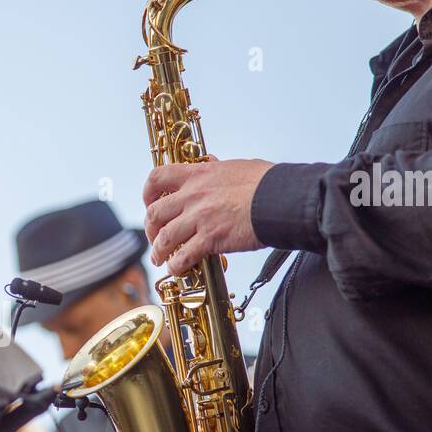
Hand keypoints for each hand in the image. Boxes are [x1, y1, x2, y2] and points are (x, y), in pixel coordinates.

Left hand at [143, 156, 272, 272]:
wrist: (284, 199)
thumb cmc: (269, 183)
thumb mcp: (239, 166)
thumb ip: (220, 168)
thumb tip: (213, 162)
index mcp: (199, 174)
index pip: (158, 177)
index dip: (148, 193)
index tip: (150, 204)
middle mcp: (194, 195)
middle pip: (155, 213)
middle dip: (150, 229)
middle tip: (155, 239)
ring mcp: (200, 217)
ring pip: (164, 238)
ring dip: (159, 251)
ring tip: (161, 260)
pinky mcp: (211, 238)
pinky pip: (183, 256)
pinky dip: (176, 265)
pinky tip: (178, 269)